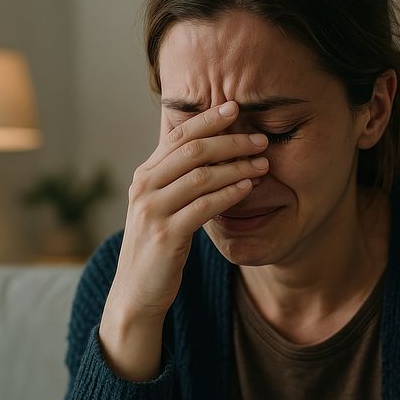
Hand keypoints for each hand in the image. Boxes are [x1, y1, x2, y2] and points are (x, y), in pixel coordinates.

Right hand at [98, 101, 269, 380]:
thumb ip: (178, 180)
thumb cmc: (157, 248)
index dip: (207, 118)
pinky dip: (229, 194)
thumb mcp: (163, 207)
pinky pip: (203, 207)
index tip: (235, 107)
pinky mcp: (166, 236)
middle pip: (192, 151)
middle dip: (229, 140)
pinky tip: (248, 188)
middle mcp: (144, 188)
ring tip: (262, 163)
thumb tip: (208, 150)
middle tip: (259, 138)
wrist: (137, 292)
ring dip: (236, 166)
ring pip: (200, 176)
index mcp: (145, 176)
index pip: (178, 136)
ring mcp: (153, 211)